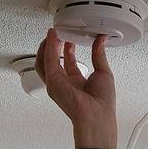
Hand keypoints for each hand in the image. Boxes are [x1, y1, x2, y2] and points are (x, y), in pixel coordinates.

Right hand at [35, 29, 117, 148]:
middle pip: (52, 62)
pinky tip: (53, 38)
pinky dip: (49, 48)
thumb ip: (99, 54)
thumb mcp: (104, 72)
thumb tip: (101, 40)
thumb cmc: (102, 104)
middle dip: (53, 47)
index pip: (68, 64)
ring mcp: (57, 84)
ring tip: (52, 34)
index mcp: (77, 83)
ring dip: (47, 46)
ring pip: (44, 61)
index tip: (68, 38)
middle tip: (57, 34)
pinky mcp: (53, 81)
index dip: (67, 50)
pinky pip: (48, 61)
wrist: (97, 114)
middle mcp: (65, 84)